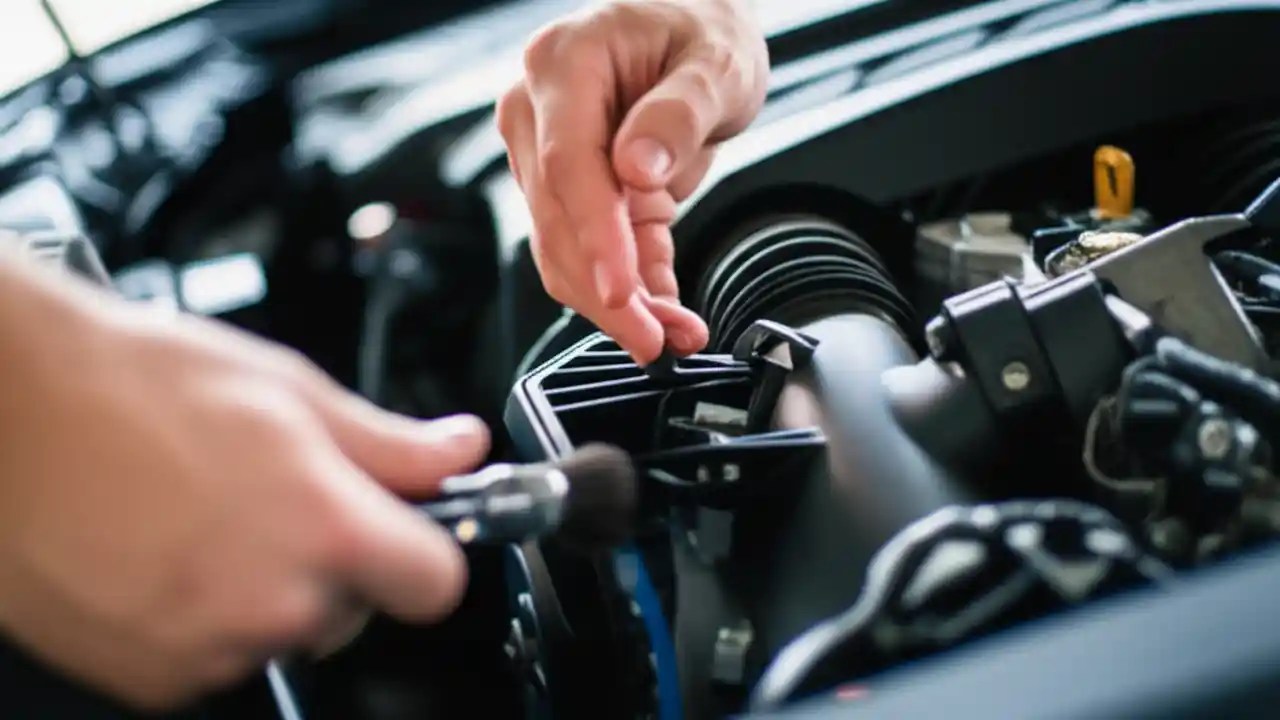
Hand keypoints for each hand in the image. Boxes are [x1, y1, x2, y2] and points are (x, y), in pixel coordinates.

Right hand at [0, 262, 488, 710]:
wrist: (11, 413)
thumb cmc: (134, 386)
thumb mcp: (288, 390)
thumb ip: (391, 442)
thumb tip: (460, 451)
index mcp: (325, 527)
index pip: (436, 583)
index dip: (425, 549)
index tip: (404, 530)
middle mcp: (274, 603)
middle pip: (355, 608)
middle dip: (332, 561)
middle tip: (274, 499)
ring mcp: (209, 648)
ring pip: (281, 632)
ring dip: (262, 588)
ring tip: (205, 516)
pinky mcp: (152, 678)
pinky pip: (214, 656)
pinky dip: (201, 616)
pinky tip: (165, 552)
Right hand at [498, 0, 768, 363]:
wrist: (695, 29)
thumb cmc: (703, 32)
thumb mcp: (717, 63)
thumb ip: (679, 112)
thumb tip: (637, 169)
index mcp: (564, 65)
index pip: (567, 166)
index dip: (594, 238)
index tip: (623, 290)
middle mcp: (538, 110)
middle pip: (557, 221)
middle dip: (605, 291)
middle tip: (657, 340)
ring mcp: (545, 152)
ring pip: (564, 249)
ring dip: (616, 301)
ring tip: (673, 334)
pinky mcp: (571, 190)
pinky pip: (590, 252)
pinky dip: (627, 289)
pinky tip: (664, 315)